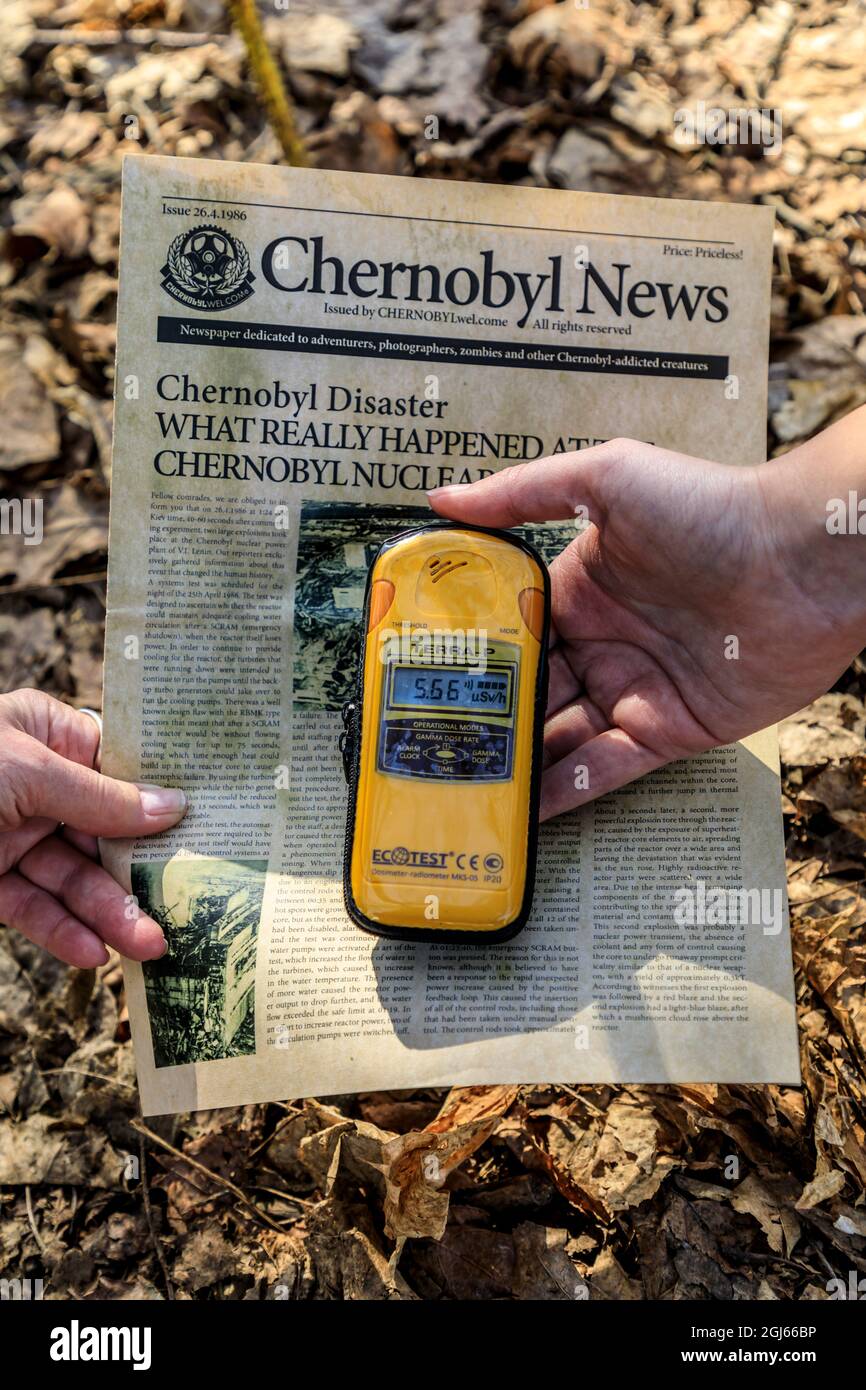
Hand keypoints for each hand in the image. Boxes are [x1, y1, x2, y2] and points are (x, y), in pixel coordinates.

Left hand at [0, 689, 185, 966]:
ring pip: (72, 877)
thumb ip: (100, 797)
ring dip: (109, 912)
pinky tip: (91, 953)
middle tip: (183, 906)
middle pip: (104, 830)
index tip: (208, 828)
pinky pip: (32, 907)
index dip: (159, 798)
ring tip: (148, 946)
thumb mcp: (26, 772)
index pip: (118, 766)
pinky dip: (61, 931)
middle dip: (140, 871)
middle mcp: (32, 784)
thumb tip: (174, 805)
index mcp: (43, 734)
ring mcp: (9, 835)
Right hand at [429, 427, 865, 820]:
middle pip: (529, 693)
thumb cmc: (710, 507)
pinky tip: (521, 810)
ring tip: (458, 789)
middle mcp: (603, 643)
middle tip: (425, 751)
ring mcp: (634, 690)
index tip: (416, 682)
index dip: (468, 659)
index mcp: (581, 589)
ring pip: (559, 736)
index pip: (512, 634)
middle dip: (483, 721)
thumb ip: (521, 493)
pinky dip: (564, 791)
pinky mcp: (669, 732)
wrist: (801, 560)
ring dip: (514, 763)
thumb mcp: (607, 479)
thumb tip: (442, 497)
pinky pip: (605, 768)